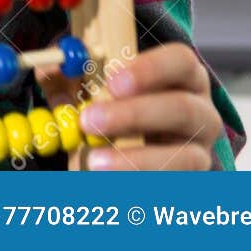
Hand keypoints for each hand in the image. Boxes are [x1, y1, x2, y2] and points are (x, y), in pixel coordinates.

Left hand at [39, 43, 221, 170]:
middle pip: (182, 109)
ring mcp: (199, 151)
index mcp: (183, 77)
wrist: (134, 147)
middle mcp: (201, 112)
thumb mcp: (92, 82)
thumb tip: (49, 68)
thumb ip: (71, 72)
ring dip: (134, 160)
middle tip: (89, 120)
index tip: (112, 82)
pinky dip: (139, 186)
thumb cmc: (115, 103)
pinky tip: (107, 183)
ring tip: (93, 161)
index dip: (150, 69)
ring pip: (183, 158)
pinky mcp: (192, 184)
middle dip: (134, 115)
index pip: (181, 61)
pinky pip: (172, 188)